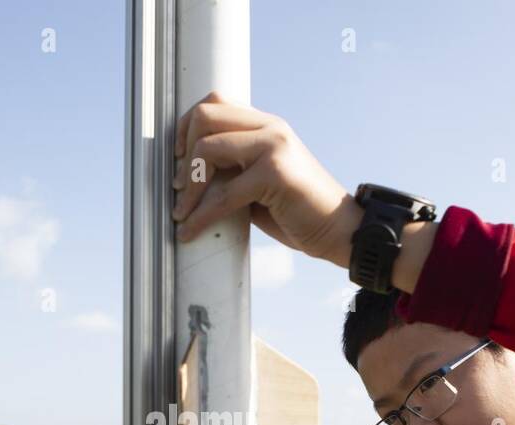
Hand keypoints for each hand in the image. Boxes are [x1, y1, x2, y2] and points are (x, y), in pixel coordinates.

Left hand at [172, 92, 359, 266]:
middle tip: (178, 186)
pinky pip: (223, 193)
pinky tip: (191, 230)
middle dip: (182, 154)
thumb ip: (232, 170)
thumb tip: (187, 178)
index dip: (185, 127)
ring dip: (188, 187)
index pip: (214, 103)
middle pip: (205, 116)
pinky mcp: (275, 172)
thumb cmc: (297, 212)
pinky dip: (201, 215)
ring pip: (207, 149)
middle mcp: (270, 127)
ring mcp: (274, 145)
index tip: (176, 158)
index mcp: (266, 125)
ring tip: (182, 212)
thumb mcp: (258, 184)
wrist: (338, 231)